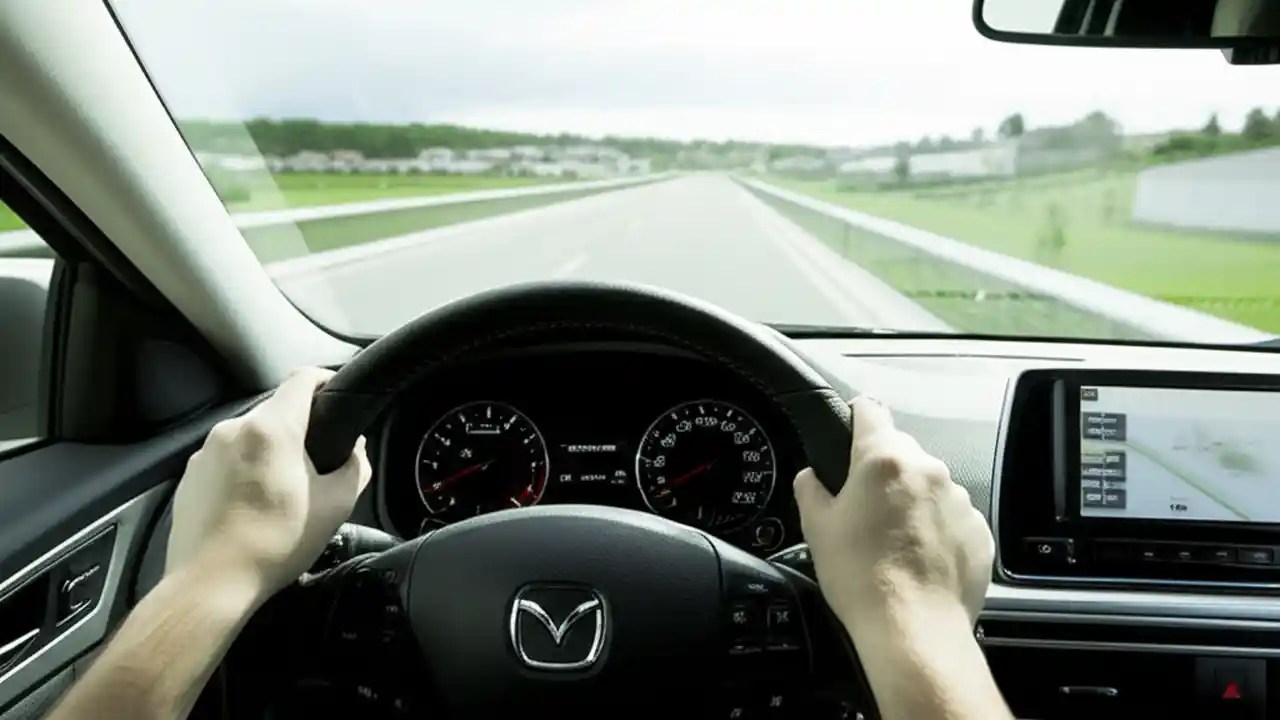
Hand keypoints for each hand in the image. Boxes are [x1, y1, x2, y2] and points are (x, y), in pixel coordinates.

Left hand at [165, 367, 371, 602]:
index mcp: (272, 429)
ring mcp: (205, 451)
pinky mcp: (189, 474)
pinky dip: (243, 471)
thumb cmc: (276, 544)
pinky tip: (250, 505)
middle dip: (299, 430)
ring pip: (250, 437)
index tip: (336, 397)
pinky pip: (226, 459)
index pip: (302, 378)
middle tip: (316, 465)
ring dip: (269, 453)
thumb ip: (355, 466)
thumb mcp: (336, 506)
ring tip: (281, 492)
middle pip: (276, 411)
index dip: (325, 381)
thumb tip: (355, 449)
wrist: (211, 584)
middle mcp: (233, 429)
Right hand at [794, 396, 992, 628]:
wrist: (912, 628)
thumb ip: (811, 489)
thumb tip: (811, 477)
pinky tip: (917, 557)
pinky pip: (952, 516)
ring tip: (891, 540)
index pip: (870, 411)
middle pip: (900, 452)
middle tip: (862, 507)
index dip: (856, 414)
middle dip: (882, 472)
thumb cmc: (862, 578)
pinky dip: (936, 527)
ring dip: (911, 500)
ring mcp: (959, 499)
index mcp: (884, 460)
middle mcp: (927, 470)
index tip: (851, 423)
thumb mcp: (817, 528)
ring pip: (928, 485)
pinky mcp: (978, 530)